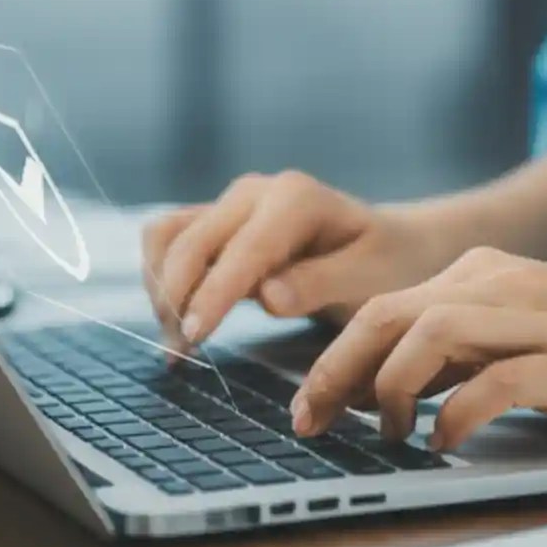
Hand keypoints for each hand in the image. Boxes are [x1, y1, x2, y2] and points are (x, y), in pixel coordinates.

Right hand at [141, 171, 449, 351]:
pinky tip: (175, 322)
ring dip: (161, 289)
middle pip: (190, 240)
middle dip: (176, 298)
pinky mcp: (214, 221)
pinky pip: (167, 241)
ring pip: (166, 236)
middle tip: (182, 355)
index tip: (195, 336)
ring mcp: (230, 203)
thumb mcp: (371, 279)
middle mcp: (254, 191)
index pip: (243, 249)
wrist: (387, 245)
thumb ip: (321, 284)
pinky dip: (159, 280)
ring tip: (178, 343)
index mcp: (297, 199)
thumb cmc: (386, 265)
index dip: (214, 294)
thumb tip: (267, 296)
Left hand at [289, 247, 546, 449]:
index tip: (307, 404)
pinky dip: (458, 415)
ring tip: (394, 431)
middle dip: (339, 371)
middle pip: (390, 316)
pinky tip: (445, 442)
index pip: (380, 308)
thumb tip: (375, 387)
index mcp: (476, 272)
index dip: (333, 358)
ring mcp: (536, 319)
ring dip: (394, 388)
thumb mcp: (509, 325)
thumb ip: (447, 349)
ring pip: (433, 335)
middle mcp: (498, 284)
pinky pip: (496, 382)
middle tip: (315, 419)